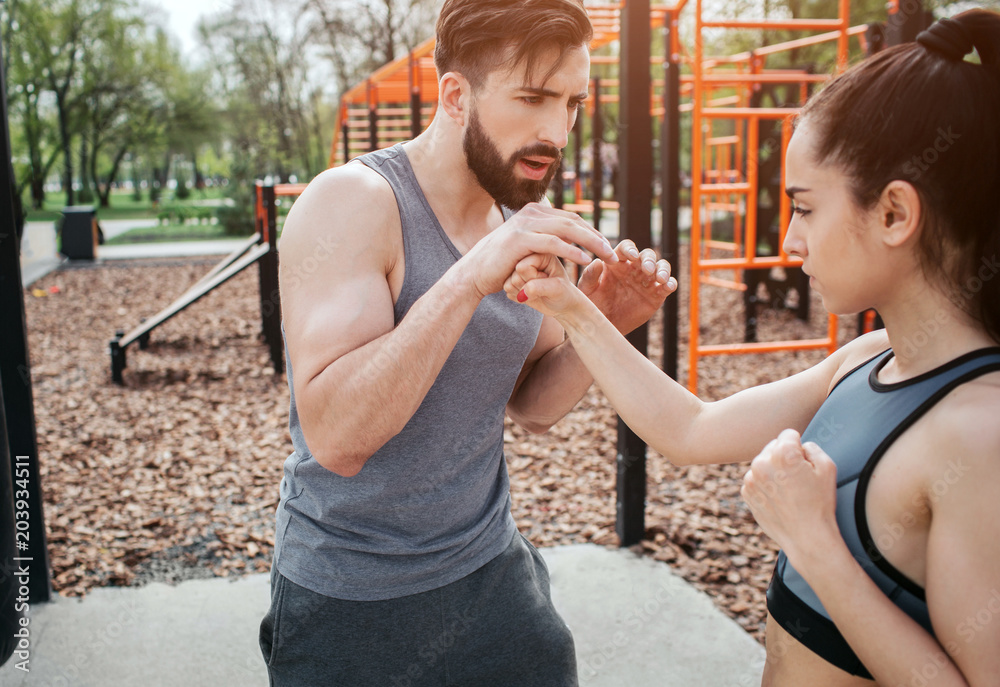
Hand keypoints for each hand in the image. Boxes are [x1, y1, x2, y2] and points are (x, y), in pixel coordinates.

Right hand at [457, 203, 616, 299]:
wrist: (474, 273)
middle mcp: (531, 212)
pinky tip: (585, 260)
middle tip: (614, 254)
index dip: (593, 233)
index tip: (609, 249)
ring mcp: (525, 223)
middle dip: (597, 238)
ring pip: (567, 229)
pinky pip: (552, 243)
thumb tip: (567, 241)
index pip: (572, 219)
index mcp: (535, 211)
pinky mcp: (520, 239)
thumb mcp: (528, 247)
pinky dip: (571, 251)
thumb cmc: (502, 264)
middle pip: (574, 221)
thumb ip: (546, 240)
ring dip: (591, 243)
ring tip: (607, 256)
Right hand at [502, 251, 582, 318]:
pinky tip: (529, 294)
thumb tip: (521, 293)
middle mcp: (527, 257)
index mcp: (540, 252)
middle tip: (541, 286)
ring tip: (536, 291)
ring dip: (523, 292)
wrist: (560, 304)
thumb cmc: (562, 293)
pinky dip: (518, 297)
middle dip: (527, 286)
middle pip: (514, 274)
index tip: (547, 278)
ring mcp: (517, 268)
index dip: (534, 278)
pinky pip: (506, 290)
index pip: (523, 266)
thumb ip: (540, 287)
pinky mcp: (511, 279)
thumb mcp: (557, 288)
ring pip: (508, 284)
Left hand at [577, 240, 676, 333]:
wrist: (603, 326)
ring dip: (663, 269)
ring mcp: (646, 282)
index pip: (627, 248)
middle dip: (649, 260)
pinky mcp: (656, 296)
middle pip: (647, 255)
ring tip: (660, 278)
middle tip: (647, 269)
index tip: (631, 256)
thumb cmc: (592, 305)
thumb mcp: (587, 290)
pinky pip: (667, 286)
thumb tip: (597, 261)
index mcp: (617, 263)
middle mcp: (634, 269)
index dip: (630, 249)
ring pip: (660, 267)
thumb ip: (590, 275)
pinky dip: (670, 284)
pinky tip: (668, 286)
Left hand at [741, 429, 840, 565]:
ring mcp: (751, 479)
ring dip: (773, 471)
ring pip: (763, 464)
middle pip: (773, 447)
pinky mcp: (746, 493)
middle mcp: (762, 463)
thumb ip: (811, 447)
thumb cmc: (820, 503)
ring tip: (789, 490)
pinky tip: (779, 498)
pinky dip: (765, 485)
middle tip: (798, 478)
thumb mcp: (827, 467)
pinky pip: (756, 480)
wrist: (806, 537)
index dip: (800, 447)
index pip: (789, 434)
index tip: (804, 462)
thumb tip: (798, 445)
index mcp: (782, 454)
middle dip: (784, 457)